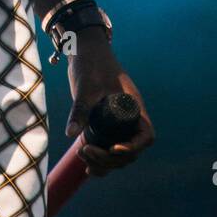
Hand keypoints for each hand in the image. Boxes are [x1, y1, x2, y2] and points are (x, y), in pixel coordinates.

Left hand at [65, 33, 154, 177]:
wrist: (83, 49)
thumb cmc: (90, 63)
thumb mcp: (85, 87)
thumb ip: (80, 109)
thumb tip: (71, 134)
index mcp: (133, 107)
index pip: (146, 136)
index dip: (133, 147)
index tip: (113, 149)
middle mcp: (129, 117)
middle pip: (131, 151)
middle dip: (110, 158)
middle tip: (86, 152)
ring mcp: (118, 122)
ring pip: (120, 153)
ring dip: (104, 162)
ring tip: (82, 157)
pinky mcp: (106, 124)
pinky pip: (109, 148)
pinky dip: (101, 160)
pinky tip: (87, 166)